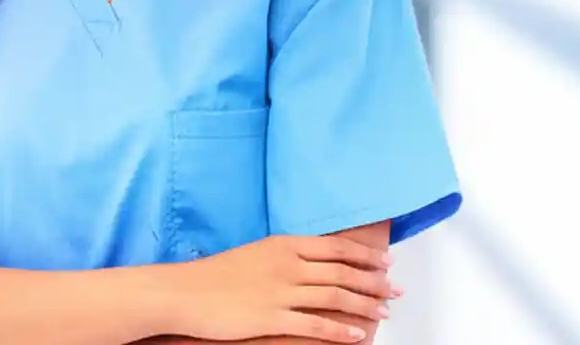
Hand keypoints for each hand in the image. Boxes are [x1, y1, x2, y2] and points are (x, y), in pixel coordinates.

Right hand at [167, 235, 400, 343]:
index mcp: (284, 244)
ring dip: (365, 305)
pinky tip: (358, 335)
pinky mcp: (273, 318)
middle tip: (395, 290)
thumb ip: (285, 255)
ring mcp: (282, 291)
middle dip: (374, 282)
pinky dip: (341, 330)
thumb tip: (312, 261)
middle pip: (343, 272)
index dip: (365, 256)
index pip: (336, 248)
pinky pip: (317, 324)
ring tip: (384, 312)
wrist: (185, 292)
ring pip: (336, 297)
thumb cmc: (215, 274)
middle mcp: (288, 264)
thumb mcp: (256, 252)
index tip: (385, 263)